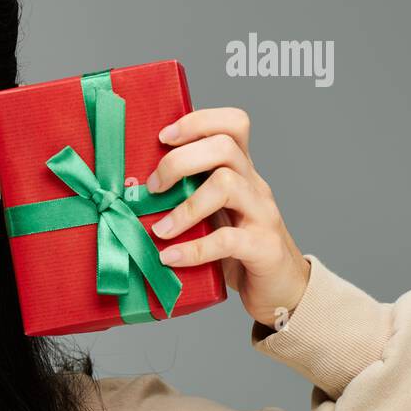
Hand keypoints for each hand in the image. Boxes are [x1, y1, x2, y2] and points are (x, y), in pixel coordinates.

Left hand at [142, 107, 310, 329]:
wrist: (282, 289)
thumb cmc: (235, 248)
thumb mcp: (210, 215)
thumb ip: (184, 197)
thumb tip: (128, 192)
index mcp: (240, 171)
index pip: (233, 124)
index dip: (198, 122)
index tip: (163, 137)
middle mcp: (254, 185)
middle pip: (224, 147)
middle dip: (180, 161)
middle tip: (154, 187)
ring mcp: (262, 214)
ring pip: (227, 184)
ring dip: (184, 207)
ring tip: (159, 230)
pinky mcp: (264, 247)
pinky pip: (228, 240)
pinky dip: (193, 249)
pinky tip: (169, 257)